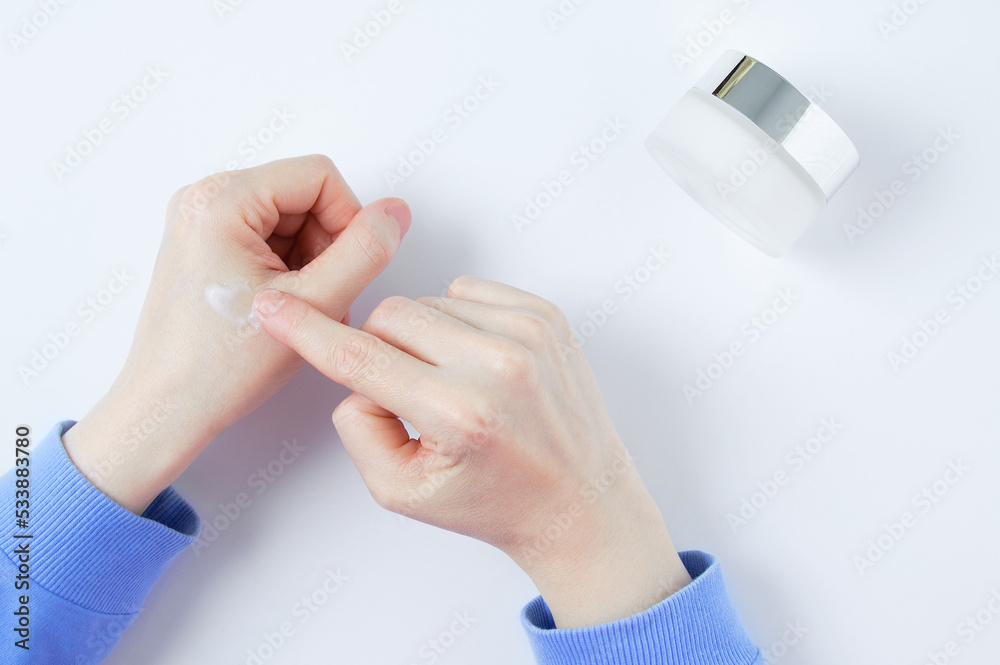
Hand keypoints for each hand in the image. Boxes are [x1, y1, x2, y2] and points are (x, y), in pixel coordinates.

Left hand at [63, 155, 410, 513]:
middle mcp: (204, 199)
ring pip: (292, 220)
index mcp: (221, 199)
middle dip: (328, 246)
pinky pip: (270, 239)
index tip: (343, 272)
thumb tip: (395, 213)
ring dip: (313, 263)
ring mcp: (202, 222)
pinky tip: (285, 310)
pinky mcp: (205, 246)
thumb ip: (365, 252)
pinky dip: (291, 271)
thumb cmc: (220, 366)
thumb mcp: (315, 305)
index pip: (321, 176)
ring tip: (301, 311)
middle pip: (306, 195)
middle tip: (318, 298)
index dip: (349, 221)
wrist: (167, 409)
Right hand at [253, 276, 690, 627]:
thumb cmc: (495, 502)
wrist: (581, 501)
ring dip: (423, 338)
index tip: (272, 307)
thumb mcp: (404, 493)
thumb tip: (358, 374)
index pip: (358, 357)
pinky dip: (458, 321)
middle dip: (381, 349)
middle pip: (390, 316)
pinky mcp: (547, 315)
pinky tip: (477, 362)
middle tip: (409, 394)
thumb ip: (360, 430)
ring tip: (454, 384)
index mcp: (458, 414)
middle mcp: (498, 365)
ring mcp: (528, 333)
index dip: (306, 330)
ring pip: (428, 301)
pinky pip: (467, 290)